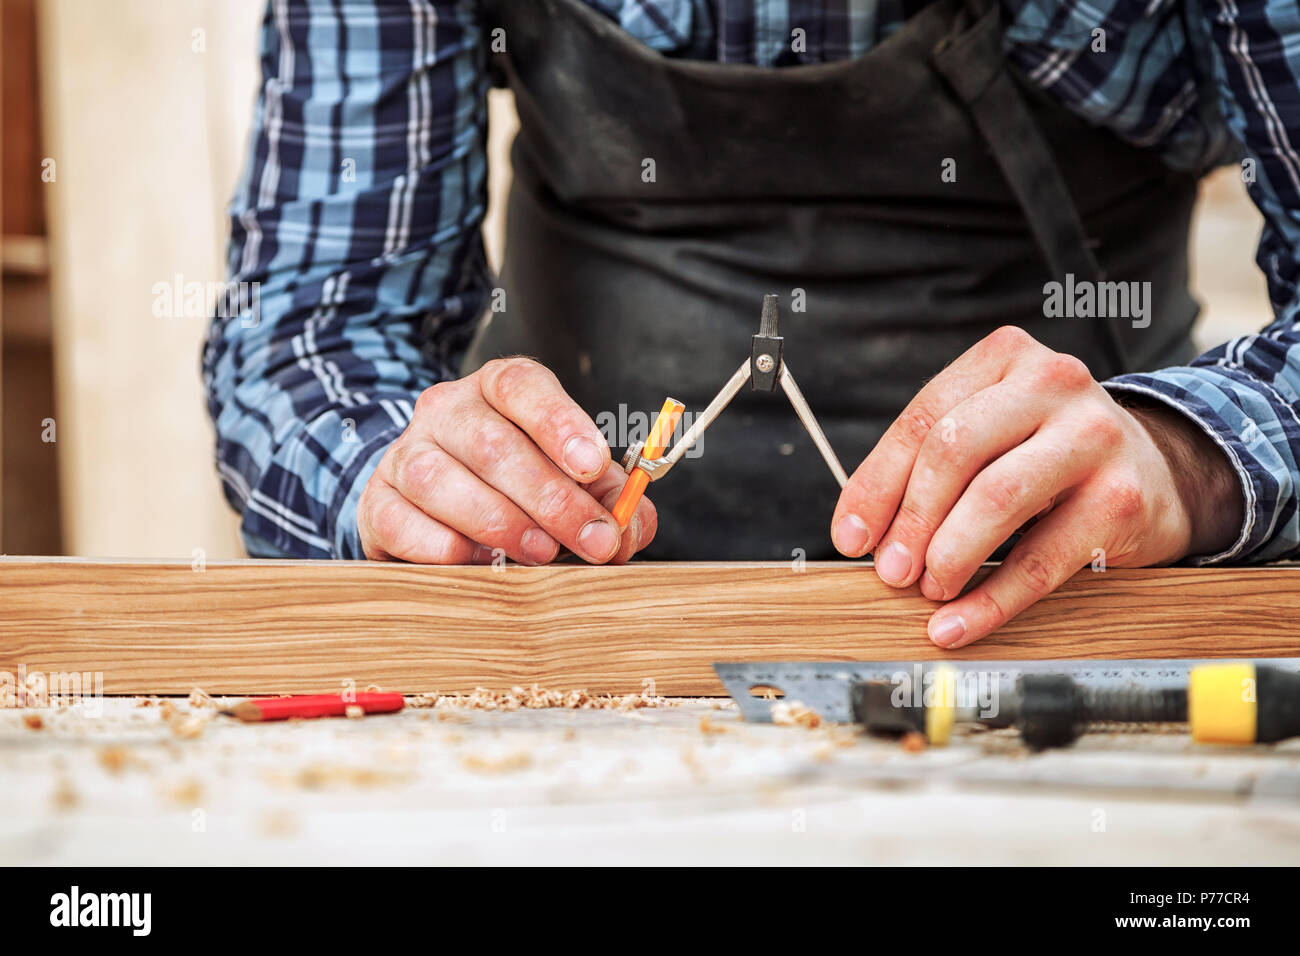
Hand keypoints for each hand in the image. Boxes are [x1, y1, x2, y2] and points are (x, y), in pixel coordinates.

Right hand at [359, 357, 654, 564]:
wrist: (433, 504)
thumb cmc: (518, 488)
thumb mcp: (572, 482)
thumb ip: (611, 500)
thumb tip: (627, 528)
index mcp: (498, 389)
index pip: (522, 384)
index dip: (559, 422)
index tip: (593, 464)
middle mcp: (446, 411)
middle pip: (491, 443)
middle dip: (550, 497)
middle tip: (591, 539)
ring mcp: (405, 453)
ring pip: (440, 479)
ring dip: (499, 522)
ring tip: (541, 553)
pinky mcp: (377, 502)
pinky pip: (401, 522)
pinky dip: (446, 547)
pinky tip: (483, 563)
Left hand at [831, 327, 1242, 647]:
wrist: (1160, 474)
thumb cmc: (1050, 457)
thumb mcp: (991, 437)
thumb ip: (926, 467)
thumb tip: (858, 534)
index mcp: (1005, 357)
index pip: (924, 420)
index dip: (876, 486)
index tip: (850, 538)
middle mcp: (1053, 382)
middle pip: (954, 450)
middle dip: (910, 520)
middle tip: (891, 572)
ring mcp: (1094, 435)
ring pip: (996, 497)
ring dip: (948, 555)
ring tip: (928, 591)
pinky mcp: (1122, 497)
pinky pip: (1041, 559)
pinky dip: (991, 600)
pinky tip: (959, 623)